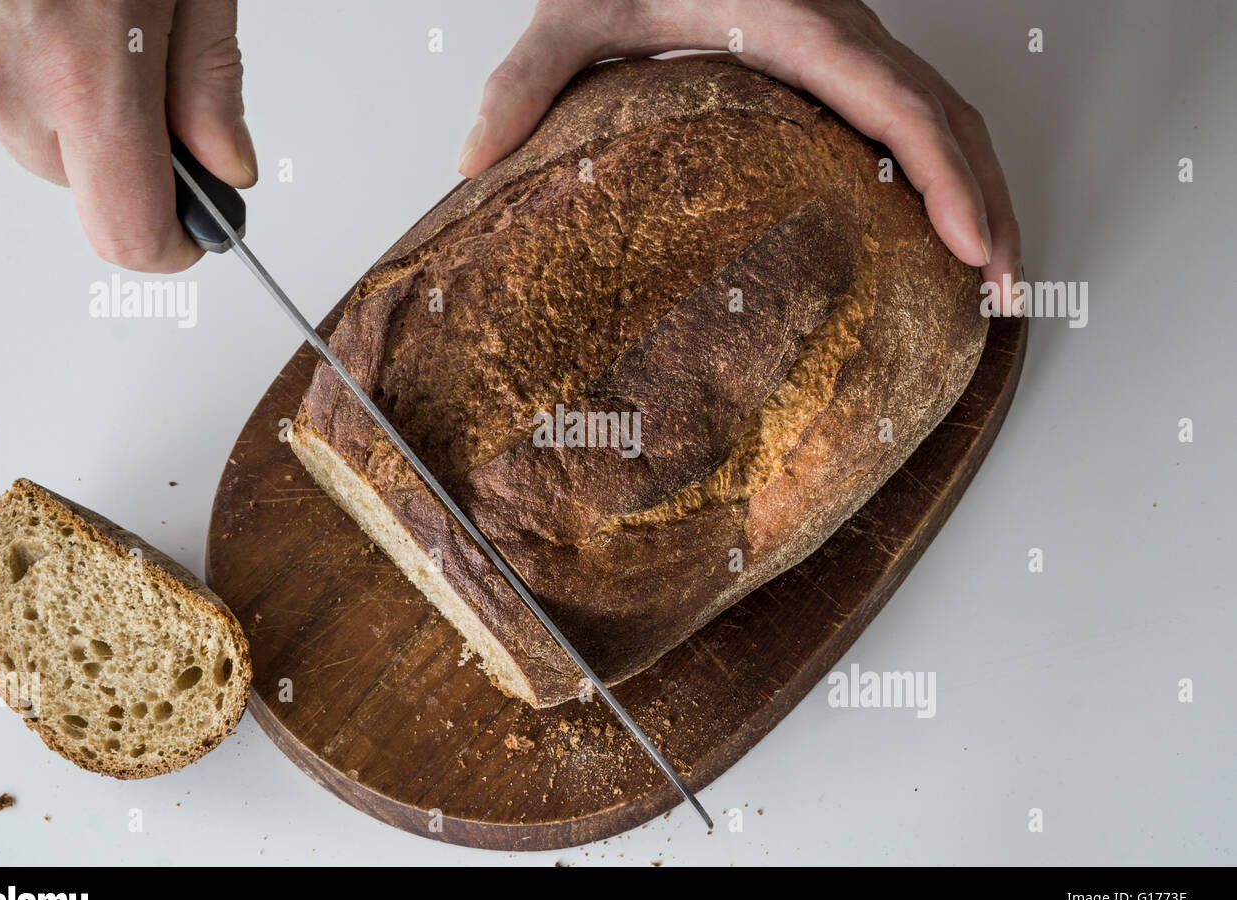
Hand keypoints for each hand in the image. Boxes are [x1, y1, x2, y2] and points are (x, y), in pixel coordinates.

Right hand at [0, 0, 255, 272]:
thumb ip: (209, 78)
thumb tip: (227, 164)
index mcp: (85, 74)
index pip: (131, 231)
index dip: (174, 243)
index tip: (200, 227)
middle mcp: (6, 82)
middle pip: (84, 185)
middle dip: (129, 150)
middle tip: (155, 75)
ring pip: (35, 136)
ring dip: (75, 104)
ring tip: (94, 16)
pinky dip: (29, 63)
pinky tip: (50, 5)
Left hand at [458, 0, 1020, 296]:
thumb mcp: (574, 8)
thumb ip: (527, 82)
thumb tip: (474, 161)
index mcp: (794, 27)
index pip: (894, 107)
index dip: (946, 179)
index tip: (971, 247)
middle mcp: (842, 33)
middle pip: (945, 120)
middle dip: (988, 205)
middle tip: (1002, 294)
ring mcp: (852, 42)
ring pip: (946, 114)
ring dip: (983, 191)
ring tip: (995, 276)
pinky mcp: (843, 55)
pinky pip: (919, 110)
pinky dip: (951, 167)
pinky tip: (947, 221)